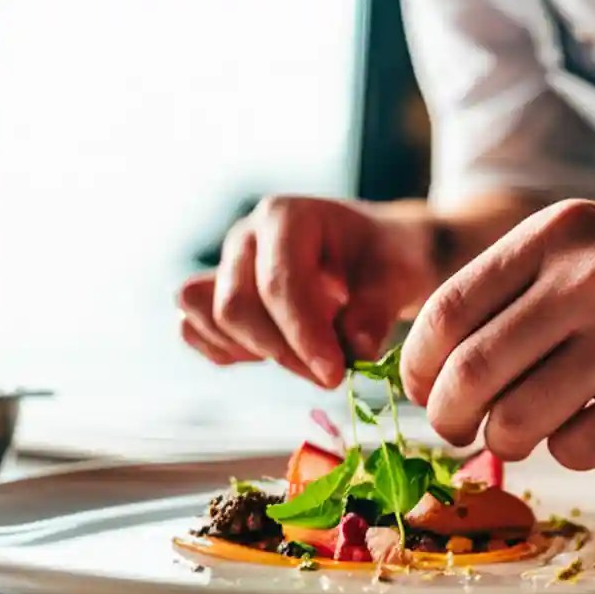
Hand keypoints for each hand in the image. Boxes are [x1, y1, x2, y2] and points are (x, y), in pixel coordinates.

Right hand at [178, 196, 434, 387]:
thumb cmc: (386, 259)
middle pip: (235, 307)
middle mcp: (246, 237)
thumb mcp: (399, 276)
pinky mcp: (215, 296)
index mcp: (286, 218)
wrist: (376, 254)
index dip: (303, 336)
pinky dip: (228, 353)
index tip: (334, 374)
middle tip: (331, 375)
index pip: (278, 284)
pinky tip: (277, 355)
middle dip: (283, 352)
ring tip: (307, 358)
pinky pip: (195, 331)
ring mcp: (225, 266)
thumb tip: (357, 350)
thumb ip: (377, 310)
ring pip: (208, 319)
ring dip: (254, 352)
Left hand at [401, 199, 594, 469]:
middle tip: (458, 431)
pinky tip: (593, 428)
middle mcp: (589, 277)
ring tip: (525, 432)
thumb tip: (435, 368)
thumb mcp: (592, 242)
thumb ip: (517, 288)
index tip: (423, 391)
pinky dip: (570, 451)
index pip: (447, 312)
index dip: (418, 367)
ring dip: (507, 442)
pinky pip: (578, 449)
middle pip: (471, 375)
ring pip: (518, 422)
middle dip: (448, 418)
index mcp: (556, 234)